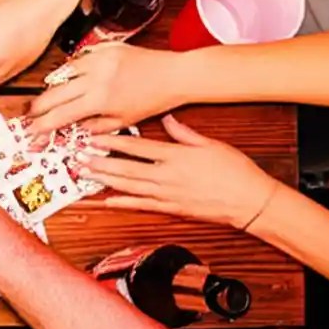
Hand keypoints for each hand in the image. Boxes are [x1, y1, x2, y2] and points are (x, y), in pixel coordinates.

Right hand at [28, 44, 189, 134]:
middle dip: (39, 107)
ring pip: (62, 72)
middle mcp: (95, 77)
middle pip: (53, 93)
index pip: (60, 115)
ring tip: (50, 96)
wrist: (174, 75)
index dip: (42, 125)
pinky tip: (70, 77)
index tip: (33, 132)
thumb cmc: (154, 99)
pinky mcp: (104, 47)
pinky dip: (70, 69)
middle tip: (33, 115)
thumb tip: (73, 130)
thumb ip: (94, 127)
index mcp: (99, 99)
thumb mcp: (124, 121)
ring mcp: (98, 59)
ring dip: (53, 86)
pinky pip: (77, 58)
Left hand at [83, 114, 278, 228]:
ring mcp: (167, 195)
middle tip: (77, 157)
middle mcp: (167, 176)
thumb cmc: (235, 171)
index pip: (137, 147)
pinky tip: (107, 201)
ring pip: (129, 187)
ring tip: (85, 175)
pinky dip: (123, 203)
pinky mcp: (172, 209)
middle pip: (125, 168)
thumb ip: (184, 132)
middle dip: (99, 162)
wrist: (250, 202)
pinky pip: (142, 206)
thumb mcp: (210, 144)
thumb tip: (167, 118)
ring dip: (104, 181)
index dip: (112, 142)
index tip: (93, 138)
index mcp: (176, 156)